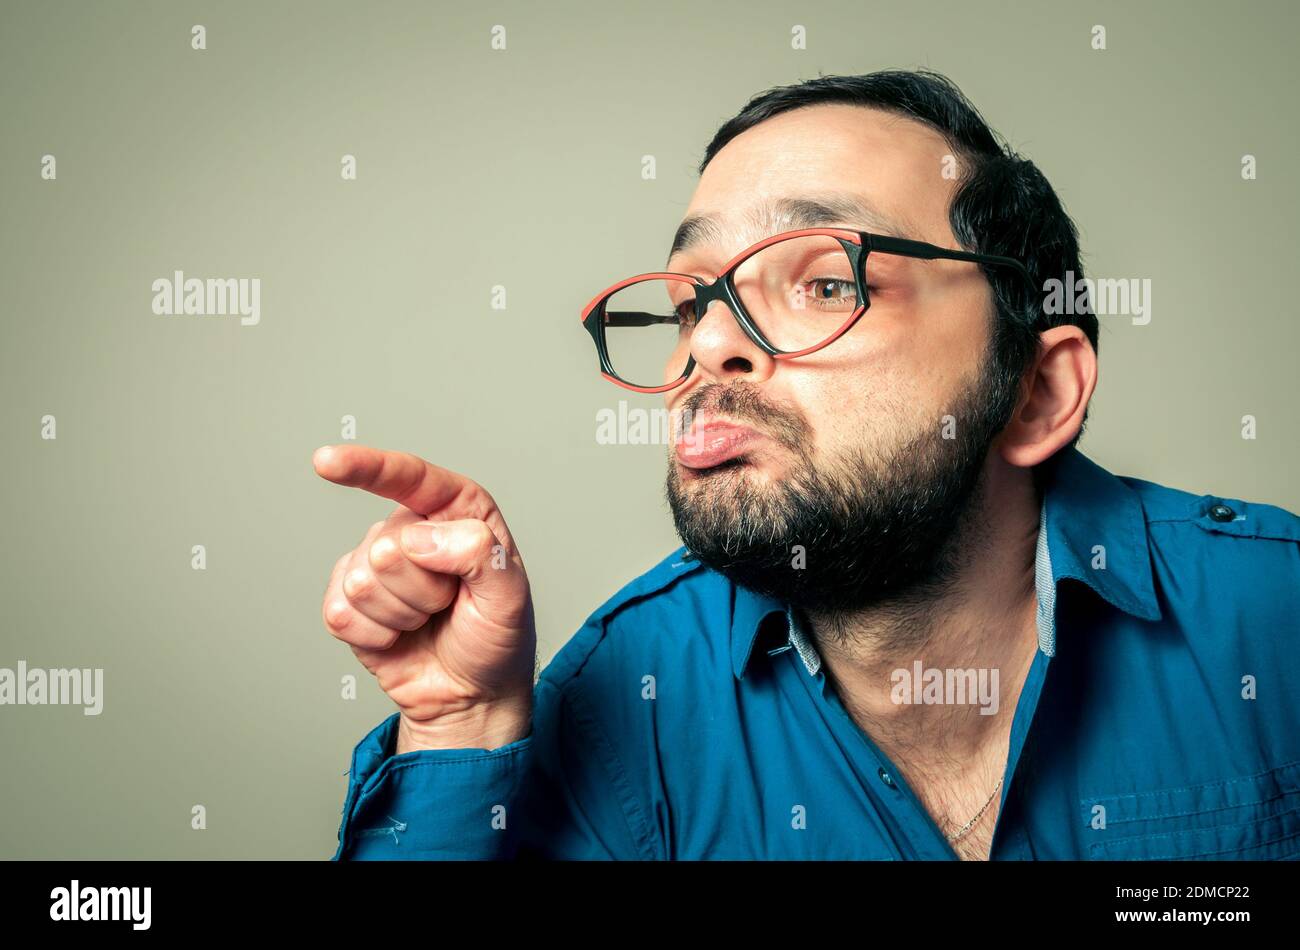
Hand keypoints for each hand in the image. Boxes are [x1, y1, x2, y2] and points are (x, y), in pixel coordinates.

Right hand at [315, 445, 535, 751]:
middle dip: (422, 589)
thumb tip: (419, 538)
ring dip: (400, 615)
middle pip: (386, 546)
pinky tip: (398, 637)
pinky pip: (339, 612)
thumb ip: (478, 553)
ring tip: (427, 621)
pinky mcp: (348, 601)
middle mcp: (412, 529)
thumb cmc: (497, 639)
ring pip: (361, 581)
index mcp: (457, 511)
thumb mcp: (509, 595)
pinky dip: (373, 636)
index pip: (409, 478)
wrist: (471, 695)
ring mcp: (375, 564)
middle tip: (448, 605)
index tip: (327, 463)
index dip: (367, 467)